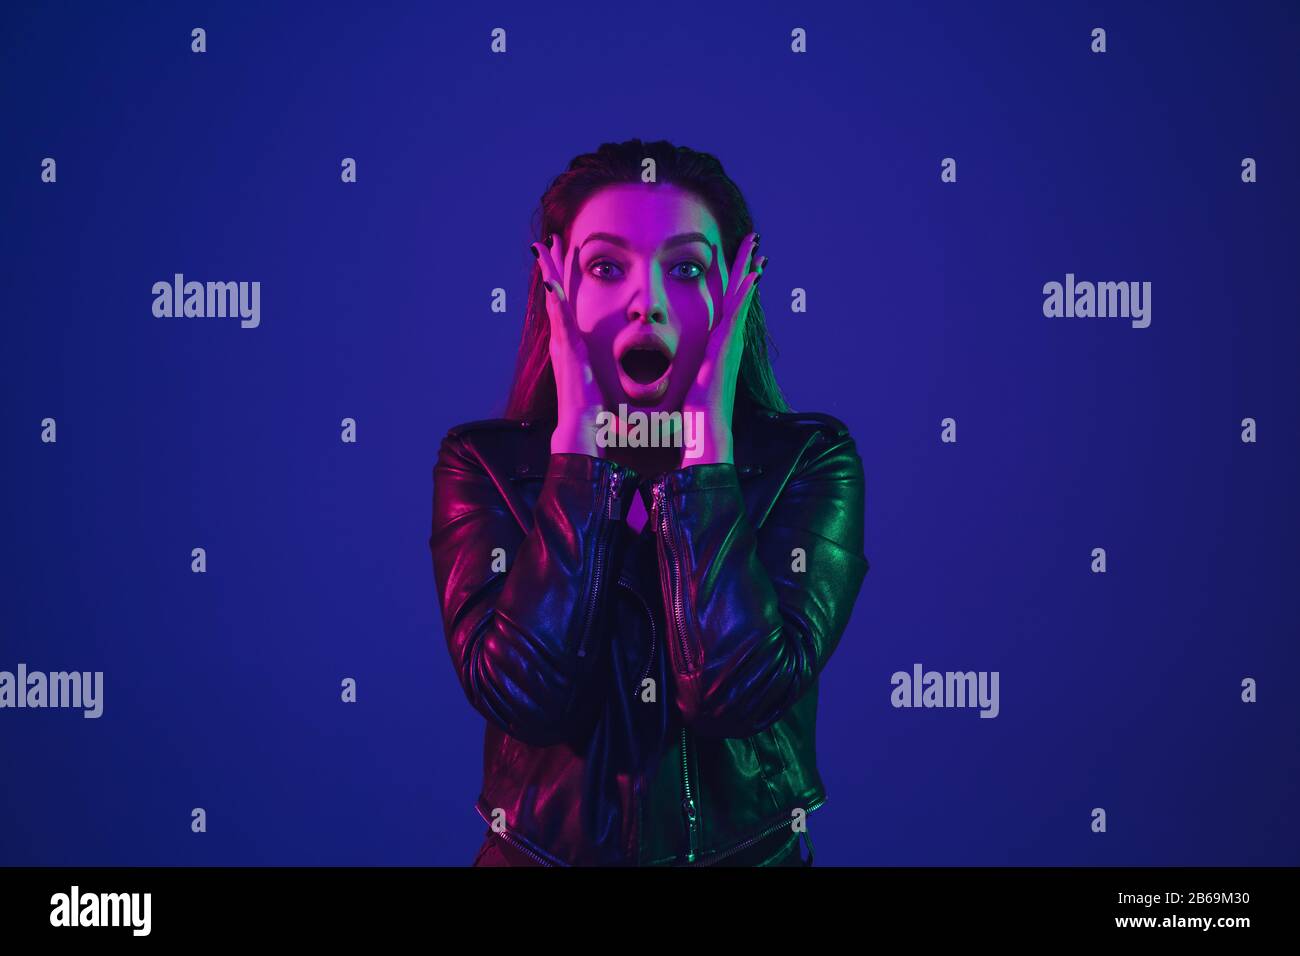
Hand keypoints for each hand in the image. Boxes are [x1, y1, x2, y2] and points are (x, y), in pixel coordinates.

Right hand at [532, 233, 604, 455]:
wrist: (580, 425)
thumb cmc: (592, 409)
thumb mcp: (600, 380)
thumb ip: (603, 369)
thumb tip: (618, 367)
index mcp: (570, 344)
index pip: (565, 304)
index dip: (562, 280)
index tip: (561, 258)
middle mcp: (562, 339)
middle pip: (555, 294)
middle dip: (550, 266)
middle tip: (546, 241)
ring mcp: (562, 342)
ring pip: (553, 298)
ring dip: (548, 272)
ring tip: (543, 248)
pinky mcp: (567, 349)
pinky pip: (560, 318)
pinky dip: (555, 298)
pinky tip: (550, 279)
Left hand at [680, 231, 766, 464]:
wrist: (704, 427)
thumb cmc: (691, 413)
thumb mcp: (677, 385)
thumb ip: (668, 377)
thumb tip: (654, 381)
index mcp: (713, 347)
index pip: (724, 308)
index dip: (731, 286)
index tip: (737, 267)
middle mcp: (726, 341)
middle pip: (737, 295)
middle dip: (744, 268)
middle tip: (753, 243)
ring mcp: (729, 342)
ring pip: (742, 297)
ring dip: (748, 270)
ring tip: (757, 247)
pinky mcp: (728, 345)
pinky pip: (738, 312)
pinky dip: (746, 292)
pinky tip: (753, 274)